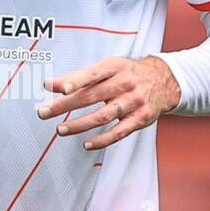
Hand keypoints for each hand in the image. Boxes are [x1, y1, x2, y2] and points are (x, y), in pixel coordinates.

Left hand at [37, 55, 180, 149]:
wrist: (165, 80)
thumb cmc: (129, 73)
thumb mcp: (107, 67)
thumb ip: (79, 76)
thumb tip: (51, 84)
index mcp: (115, 67)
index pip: (92, 73)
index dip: (74, 80)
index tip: (55, 87)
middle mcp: (125, 83)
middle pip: (91, 96)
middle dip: (65, 105)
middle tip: (44, 112)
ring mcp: (133, 102)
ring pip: (103, 115)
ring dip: (79, 124)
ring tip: (61, 129)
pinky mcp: (140, 119)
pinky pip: (119, 132)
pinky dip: (102, 140)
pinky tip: (86, 144)